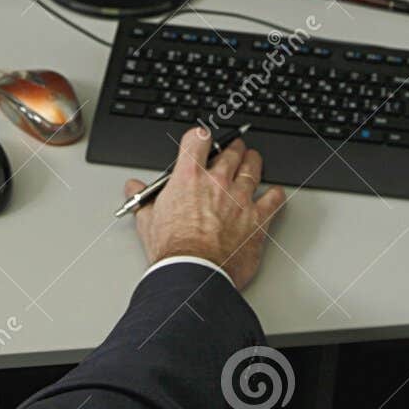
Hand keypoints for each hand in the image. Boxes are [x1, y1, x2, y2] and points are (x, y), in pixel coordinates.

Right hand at [123, 127, 286, 289]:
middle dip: (233, 147)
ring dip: (253, 162)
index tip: (203, 138)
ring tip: (253, 160)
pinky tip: (273, 194)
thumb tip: (133, 188)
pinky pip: (273, 199)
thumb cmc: (173, 250)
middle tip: (234, 148)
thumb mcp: (148, 220)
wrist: (195, 273)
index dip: (201, 135)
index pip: (198, 139)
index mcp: (189, 177)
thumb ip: (144, 199)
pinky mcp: (257, 219)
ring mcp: (240, 198)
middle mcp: (217, 182)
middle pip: (231, 151)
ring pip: (253, 168)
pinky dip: (274, 195)